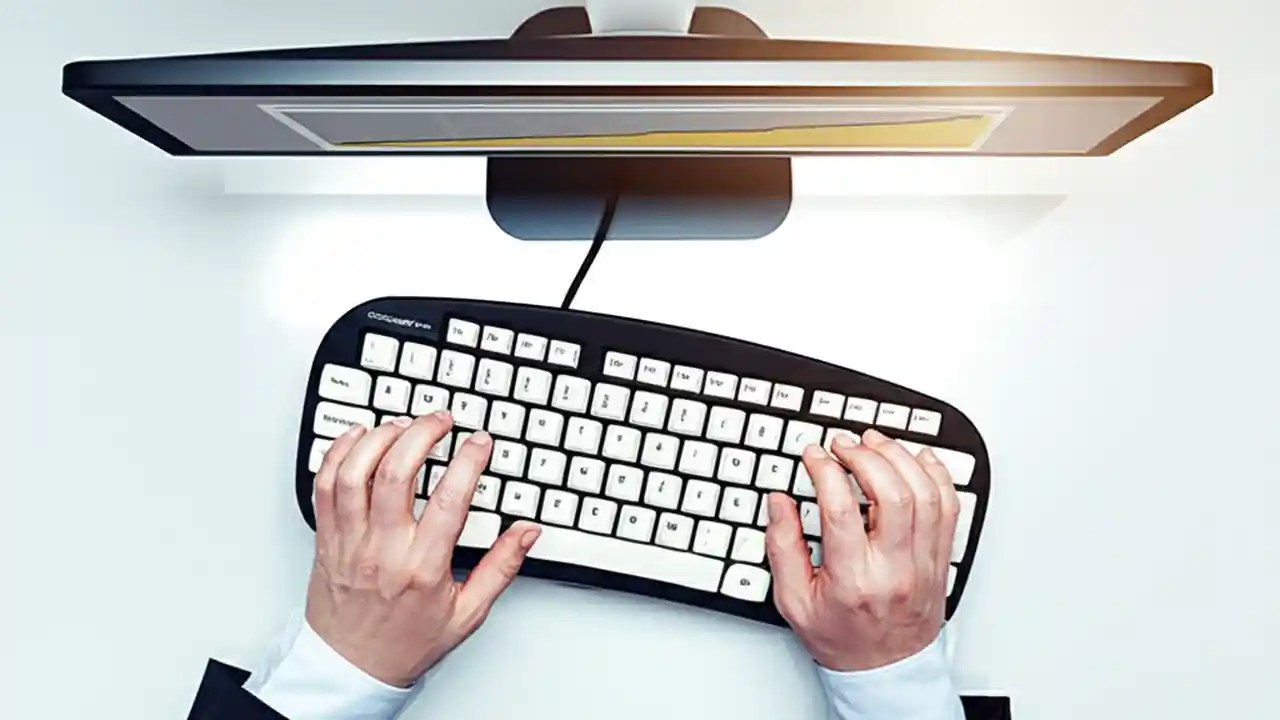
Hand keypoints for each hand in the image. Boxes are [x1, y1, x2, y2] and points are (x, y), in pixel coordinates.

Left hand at [306, 412, 541, 687]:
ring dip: (380, 438)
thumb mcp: (467, 613)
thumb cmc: (406, 641)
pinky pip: (325, 484)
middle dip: (422, 434)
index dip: (468, 462)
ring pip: (355, 472)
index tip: (479, 442)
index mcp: (423, 568)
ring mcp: (350, 541)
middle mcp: (383, 550)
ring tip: (403, 425)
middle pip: (396, 473)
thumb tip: (527, 532)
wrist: (350, 667)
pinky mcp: (327, 537)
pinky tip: (360, 438)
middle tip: (440, 421)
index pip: (448, 501)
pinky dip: (340, 452)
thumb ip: (501, 568)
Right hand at [765, 428, 958, 671]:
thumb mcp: (794, 601)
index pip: (841, 510)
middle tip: (845, 444)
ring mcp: (924, 562)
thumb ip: (782, 547)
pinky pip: (949, 507)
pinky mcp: (941, 559)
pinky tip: (916, 459)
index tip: (814, 455)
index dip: (825, 471)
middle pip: (892, 494)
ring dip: (900, 457)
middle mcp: (895, 569)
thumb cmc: (841, 637)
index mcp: (854, 579)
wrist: (885, 670)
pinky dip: (935, 474)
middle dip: (866, 456)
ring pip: (926, 494)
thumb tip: (779, 502)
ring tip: (875, 442)